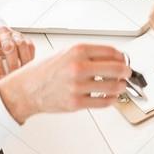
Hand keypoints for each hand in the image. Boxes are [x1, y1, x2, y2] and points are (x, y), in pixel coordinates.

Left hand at [0, 27, 34, 82]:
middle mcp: (2, 32)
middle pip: (9, 46)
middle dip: (12, 64)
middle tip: (12, 77)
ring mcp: (14, 34)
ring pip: (22, 44)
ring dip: (23, 61)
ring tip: (21, 73)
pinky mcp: (24, 37)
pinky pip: (30, 46)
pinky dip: (29, 57)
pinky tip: (26, 67)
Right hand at [0, 44, 130, 123]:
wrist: (26, 89)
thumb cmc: (44, 71)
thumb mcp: (65, 52)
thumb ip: (87, 54)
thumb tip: (112, 58)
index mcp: (77, 50)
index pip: (111, 51)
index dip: (122, 56)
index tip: (123, 59)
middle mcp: (78, 66)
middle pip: (117, 68)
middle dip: (126, 71)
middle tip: (127, 73)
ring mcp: (78, 85)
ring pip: (113, 86)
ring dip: (121, 86)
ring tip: (120, 85)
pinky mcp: (76, 102)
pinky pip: (103, 102)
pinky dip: (112, 99)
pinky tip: (111, 96)